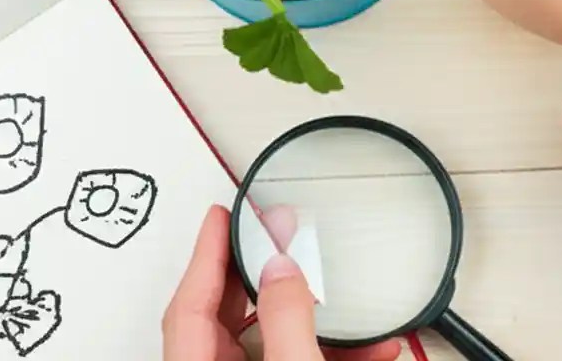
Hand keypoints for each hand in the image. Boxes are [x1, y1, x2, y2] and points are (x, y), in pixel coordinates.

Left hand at [163, 205, 401, 360]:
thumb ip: (286, 318)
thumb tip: (282, 269)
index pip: (190, 302)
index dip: (206, 253)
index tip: (220, 215)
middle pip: (224, 314)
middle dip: (257, 271)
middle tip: (272, 233)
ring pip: (270, 340)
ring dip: (311, 317)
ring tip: (337, 294)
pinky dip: (332, 351)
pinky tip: (371, 347)